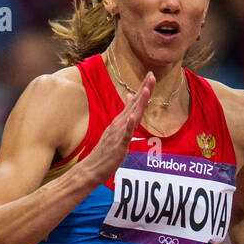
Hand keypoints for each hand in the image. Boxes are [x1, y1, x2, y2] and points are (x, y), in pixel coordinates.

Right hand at [82, 71, 154, 185]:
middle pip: (135, 105)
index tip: (151, 74)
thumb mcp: (117, 130)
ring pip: (132, 116)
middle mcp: (119, 124)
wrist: (91, 169)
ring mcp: (118, 134)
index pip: (134, 102)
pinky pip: (125, 134)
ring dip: (139, 103)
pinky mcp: (118, 146)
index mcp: (121, 121)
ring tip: (146, 90)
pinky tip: (133, 117)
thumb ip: (125, 114)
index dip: (143, 88)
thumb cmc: (105, 152)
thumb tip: (130, 96)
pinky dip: (129, 125)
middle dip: (144, 90)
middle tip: (152, 75)